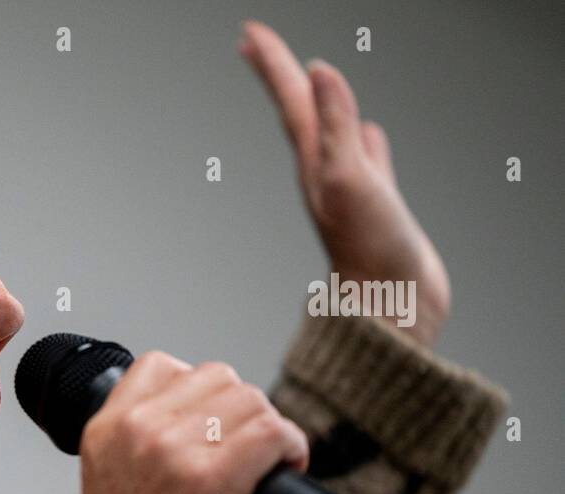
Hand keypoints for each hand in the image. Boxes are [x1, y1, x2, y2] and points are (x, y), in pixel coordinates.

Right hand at [79, 352, 309, 493]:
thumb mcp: (110, 481)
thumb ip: (137, 441)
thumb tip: (200, 411)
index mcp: (105, 428)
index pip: (160, 366)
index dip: (197, 389)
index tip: (210, 422)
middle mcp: (135, 431)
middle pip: (216, 377)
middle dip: (239, 410)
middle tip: (244, 449)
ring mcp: (172, 451)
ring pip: (250, 399)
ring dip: (268, 429)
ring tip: (263, 463)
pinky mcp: (211, 478)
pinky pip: (272, 431)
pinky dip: (291, 447)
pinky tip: (286, 467)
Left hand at [239, 20, 449, 347]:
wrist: (393, 312)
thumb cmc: (372, 256)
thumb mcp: (352, 180)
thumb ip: (333, 128)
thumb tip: (319, 71)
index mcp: (317, 165)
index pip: (291, 101)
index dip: (273, 64)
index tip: (249, 32)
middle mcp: (327, 175)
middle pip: (301, 111)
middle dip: (282, 74)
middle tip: (258, 43)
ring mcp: (353, 191)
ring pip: (332, 134)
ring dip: (320, 103)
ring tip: (312, 78)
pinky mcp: (378, 208)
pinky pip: (368, 162)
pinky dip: (364, 141)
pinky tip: (367, 135)